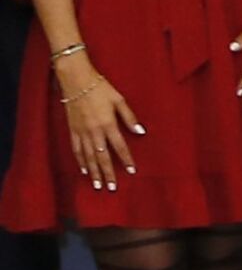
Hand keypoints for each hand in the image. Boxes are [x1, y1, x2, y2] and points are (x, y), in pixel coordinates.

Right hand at [55, 56, 142, 192]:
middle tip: (112, 188)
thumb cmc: (101, 89)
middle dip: (108, 173)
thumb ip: (129, 117)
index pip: (120, 146)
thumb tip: (141, 131)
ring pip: (89, 157)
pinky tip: (84, 170)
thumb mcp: (119, 100)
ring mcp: (82, 132)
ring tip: (98, 185)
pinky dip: (81, 161)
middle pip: (102, 157)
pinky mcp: (72, 131)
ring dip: (94, 172)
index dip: (126, 160)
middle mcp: (95, 132)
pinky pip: (77, 150)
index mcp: (108, 124)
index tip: (131, 171)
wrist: (77, 81)